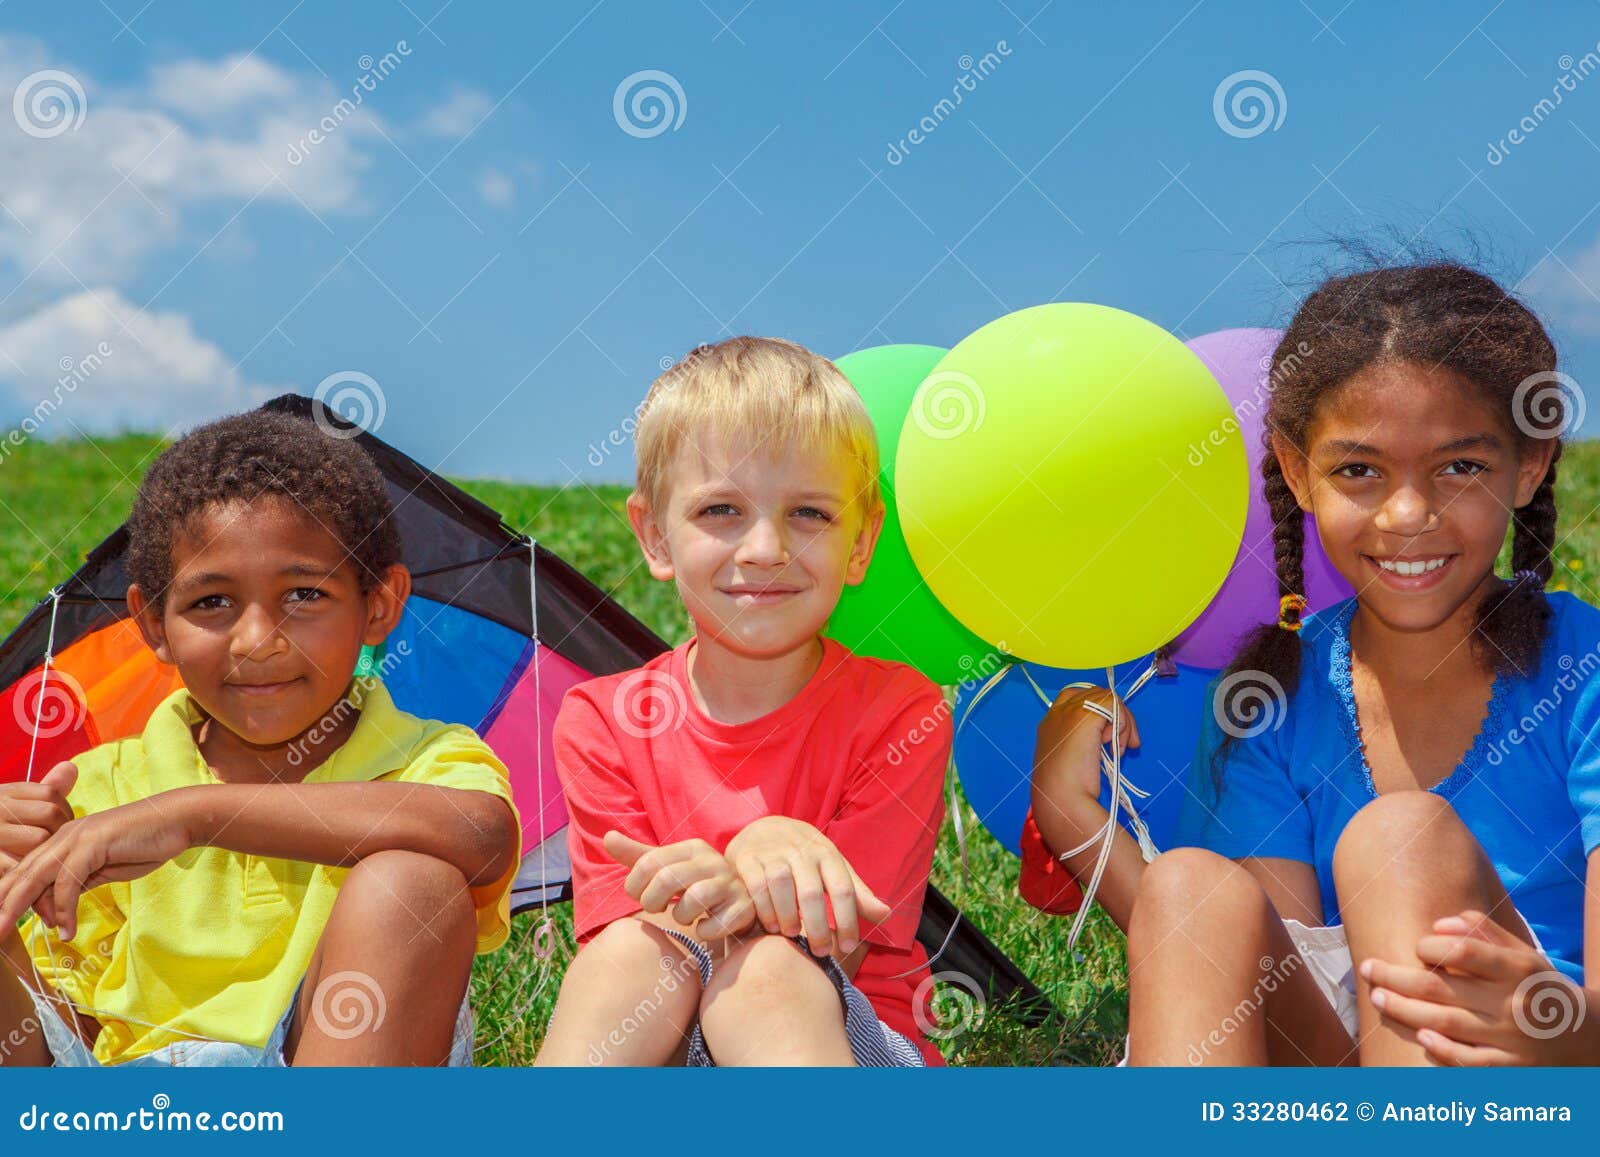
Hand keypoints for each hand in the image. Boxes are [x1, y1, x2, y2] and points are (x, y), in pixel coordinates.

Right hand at [0, 761, 76, 869]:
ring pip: (39, 838)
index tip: (63, 826)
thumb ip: (45, 789)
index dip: (65, 811)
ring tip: (45, 858)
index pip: (50, 793)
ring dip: (47, 851)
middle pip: (49, 813)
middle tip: (58, 845)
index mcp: (5, 794)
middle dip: (60, 831)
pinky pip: (19, 864)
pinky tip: (30, 873)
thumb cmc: (0, 827)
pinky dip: (29, 870)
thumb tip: (71, 767)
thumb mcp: (15, 805)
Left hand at [0, 793, 196, 939]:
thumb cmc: (145, 842)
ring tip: (3, 932)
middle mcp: (62, 837)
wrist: (176, 820)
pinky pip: (68, 883)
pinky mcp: (92, 844)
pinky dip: (64, 910)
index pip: (25, 872)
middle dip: (0, 903)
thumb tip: (60, 905)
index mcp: (62, 841)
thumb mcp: (105, 868)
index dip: (7, 897)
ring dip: (17, 909)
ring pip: (34, 878)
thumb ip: (80, 882)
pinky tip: (67, 930)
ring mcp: (76, 839)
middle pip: (20, 875)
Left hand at [603, 831, 755, 941]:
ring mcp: (731, 884)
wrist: (741, 901)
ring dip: (680, 916)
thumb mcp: (667, 867)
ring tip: (683, 916)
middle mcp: (713, 861)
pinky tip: (704, 927)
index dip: (635, 886)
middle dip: (652, 902)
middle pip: (666, 879)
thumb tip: (607, 837)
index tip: (640, 895)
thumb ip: (637, 856)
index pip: (647, 862)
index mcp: (692, 848)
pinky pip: (714, 925)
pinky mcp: (743, 908)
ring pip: (694, 899)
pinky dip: (704, 932)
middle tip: (656, 909)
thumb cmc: (695, 884)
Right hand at [723, 816, 889, 957]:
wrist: (764, 826)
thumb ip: (857, 893)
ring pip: (782, 888)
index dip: (848, 921)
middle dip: (818, 928)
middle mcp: (801, 851)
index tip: (849, 947)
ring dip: (788, 918)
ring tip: (793, 936)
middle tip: (821, 953)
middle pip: (812, 893)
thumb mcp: (834, 868)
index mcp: (827, 854)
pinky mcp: (747, 858)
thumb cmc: (806, 856)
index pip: (844, 889)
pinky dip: (764, 909)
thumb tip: (886, 915)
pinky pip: (756, 887)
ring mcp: (773, 852)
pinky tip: (771, 925)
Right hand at [1034, 687, 1139, 797]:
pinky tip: (1116, 745)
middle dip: (1118, 717)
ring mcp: (1070, 710)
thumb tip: (1110, 731)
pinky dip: (1123, 724)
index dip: (1100, 711)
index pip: (1077, 697)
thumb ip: (1083, 741)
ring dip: (1123, 722)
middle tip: (1128, 743)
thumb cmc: (1065, 790)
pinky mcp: (1085, 714)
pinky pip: (1114, 705)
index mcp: (1050, 723)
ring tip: (1121, 748)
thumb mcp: (1072, 759)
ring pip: (1109, 698)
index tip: (1108, 736)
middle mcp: (1058, 712)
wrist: (1062, 798)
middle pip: (1097, 695)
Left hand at [1359, 909, 1597, 1064]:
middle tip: (1367, 970)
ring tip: (1377, 998)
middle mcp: (1512, 1003)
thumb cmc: (1537, 986)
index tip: (1417, 946)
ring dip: (1404, 1010)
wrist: (1584, 1036)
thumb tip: (1439, 924)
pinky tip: (1419, 1037)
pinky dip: (1443, 1050)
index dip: (1431, 945)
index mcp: (1516, 969)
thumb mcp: (1522, 953)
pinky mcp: (1510, 1068)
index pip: (1464, 951)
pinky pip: (1470, 1061)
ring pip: (1446, 1023)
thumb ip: (1483, 932)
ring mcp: (1511, 1039)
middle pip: (1441, 988)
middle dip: (1395, 977)